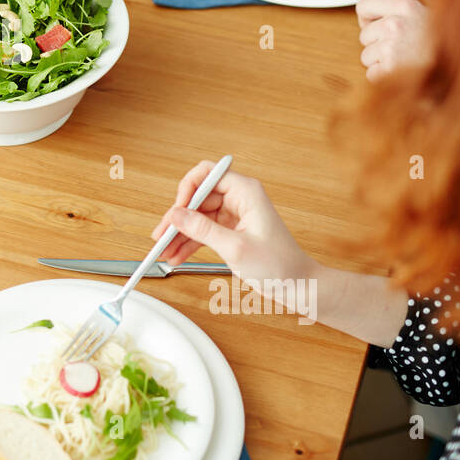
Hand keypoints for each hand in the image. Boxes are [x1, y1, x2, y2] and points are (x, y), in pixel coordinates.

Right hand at [151, 162, 317, 293]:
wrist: (298, 285)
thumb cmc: (279, 265)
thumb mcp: (236, 247)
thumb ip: (203, 230)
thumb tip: (176, 215)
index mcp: (246, 191)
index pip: (207, 174)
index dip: (187, 190)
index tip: (175, 211)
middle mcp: (239, 198)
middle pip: (197, 197)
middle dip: (178, 218)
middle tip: (161, 236)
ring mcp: (234, 214)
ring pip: (197, 216)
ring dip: (180, 233)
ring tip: (164, 251)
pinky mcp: (231, 230)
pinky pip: (203, 231)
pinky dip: (189, 242)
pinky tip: (177, 254)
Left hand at [356, 0, 433, 81]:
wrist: (457, 67)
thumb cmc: (441, 42)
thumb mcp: (420, 14)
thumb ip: (394, 6)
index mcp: (405, 7)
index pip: (364, 5)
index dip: (367, 17)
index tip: (374, 23)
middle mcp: (396, 24)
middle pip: (364, 34)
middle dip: (378, 43)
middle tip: (402, 46)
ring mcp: (391, 47)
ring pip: (366, 56)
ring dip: (380, 61)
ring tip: (404, 59)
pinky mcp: (389, 69)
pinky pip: (372, 73)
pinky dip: (383, 76)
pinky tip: (402, 71)